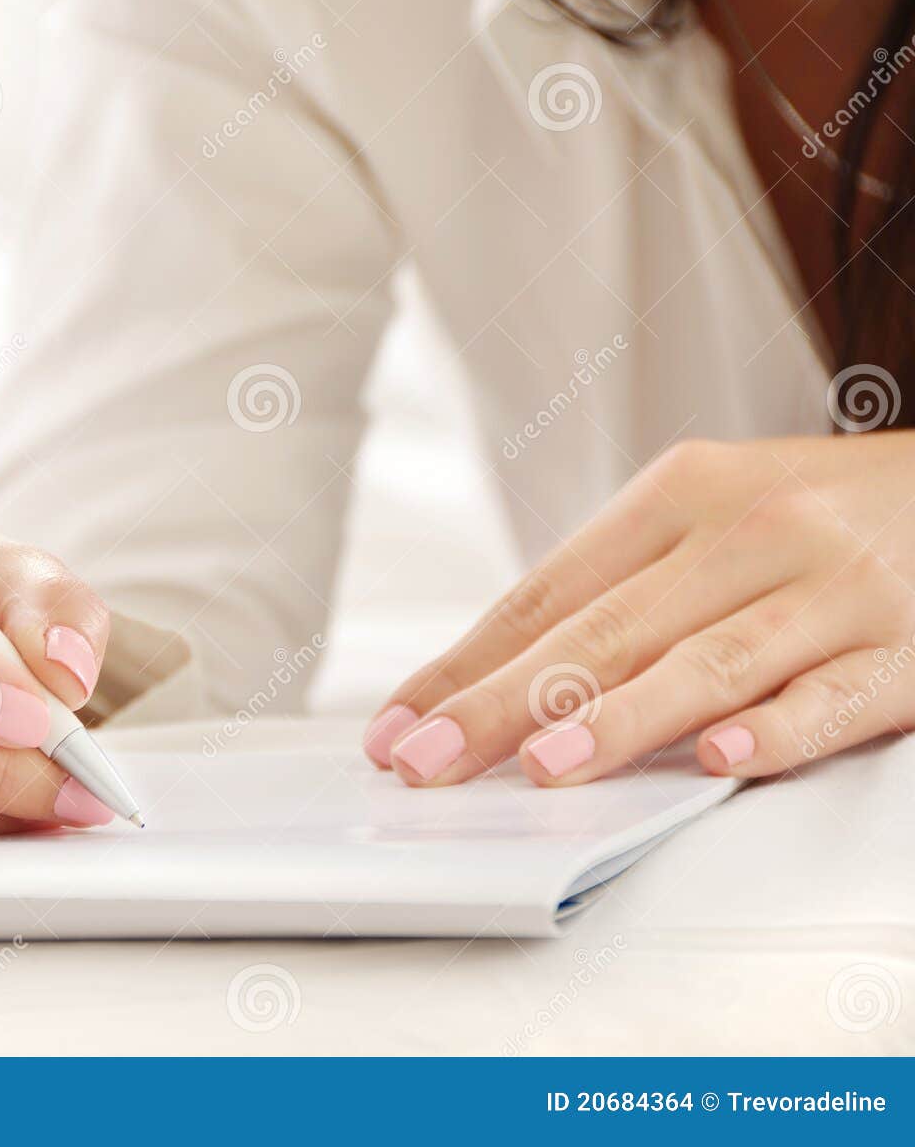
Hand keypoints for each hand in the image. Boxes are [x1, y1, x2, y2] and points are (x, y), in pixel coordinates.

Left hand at [364, 434, 914, 785]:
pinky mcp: (910, 648)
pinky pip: (837, 697)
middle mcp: (748, 531)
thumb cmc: (814, 515)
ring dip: (620, 718)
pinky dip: (777, 729)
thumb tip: (495, 681)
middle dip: (502, 704)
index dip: (466, 665)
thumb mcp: (708, 516)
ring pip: (710, 660)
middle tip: (426, 763)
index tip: (398, 726)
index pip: (547, 593)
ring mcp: (831, 588)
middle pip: (604, 630)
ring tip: (544, 767)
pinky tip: (719, 761)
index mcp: (680, 494)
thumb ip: (619, 589)